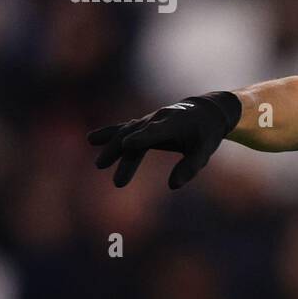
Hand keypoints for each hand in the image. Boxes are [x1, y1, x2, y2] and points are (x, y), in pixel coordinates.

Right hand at [88, 91, 241, 188]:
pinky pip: (124, 128)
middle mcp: (157, 119)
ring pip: (126, 132)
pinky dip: (110, 133)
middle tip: (118, 181)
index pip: (156, 131)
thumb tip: (173, 186)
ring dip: (112, 146)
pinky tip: (91, 139)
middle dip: (125, 156)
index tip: (127, 145)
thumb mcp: (204, 151)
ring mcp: (148, 120)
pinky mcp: (143, 123)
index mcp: (174, 123)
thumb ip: (190, 167)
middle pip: (136, 136)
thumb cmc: (206, 134)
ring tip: (100, 164)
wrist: (205, 112)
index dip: (142, 138)